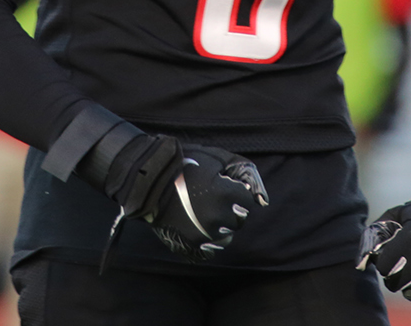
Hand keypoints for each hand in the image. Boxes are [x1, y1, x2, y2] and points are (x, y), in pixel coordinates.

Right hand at [97, 134, 268, 259]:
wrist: (148, 178)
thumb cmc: (185, 163)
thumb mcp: (217, 158)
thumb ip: (245, 173)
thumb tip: (263, 198)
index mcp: (225, 194)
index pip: (246, 201)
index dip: (235, 192)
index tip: (221, 186)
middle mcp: (216, 217)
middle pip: (238, 220)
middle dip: (230, 209)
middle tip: (210, 198)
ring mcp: (202, 233)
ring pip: (226, 238)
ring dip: (220, 226)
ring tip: (202, 212)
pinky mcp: (189, 244)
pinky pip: (209, 251)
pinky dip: (207, 242)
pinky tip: (197, 227)